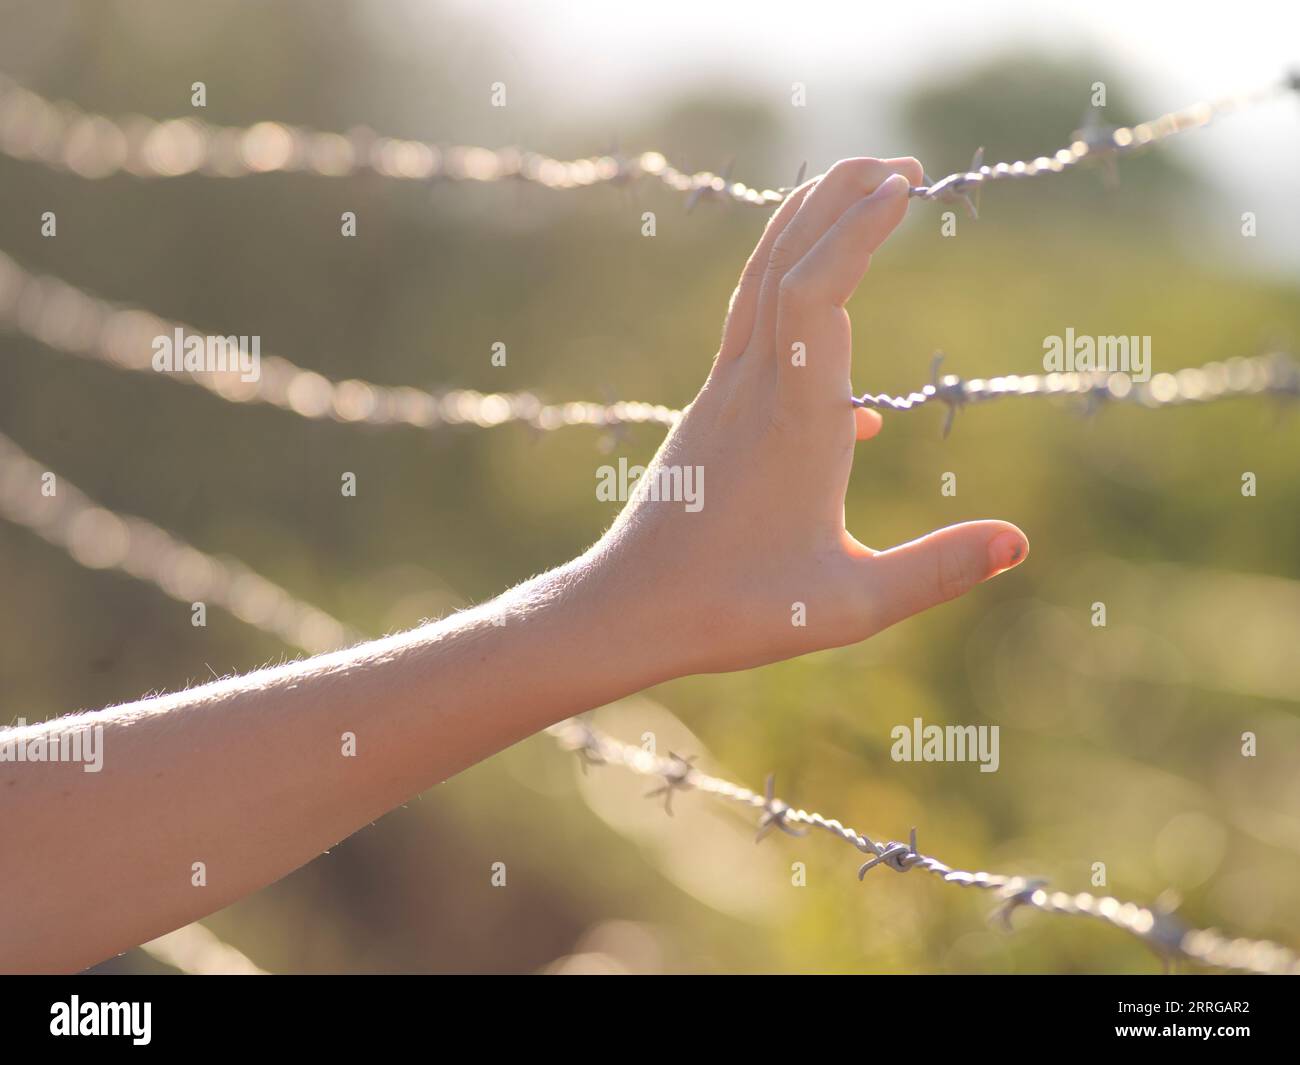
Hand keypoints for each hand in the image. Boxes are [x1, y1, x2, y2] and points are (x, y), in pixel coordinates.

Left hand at [590, 157, 1028, 675]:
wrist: (628, 610)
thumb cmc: (734, 612)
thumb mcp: (848, 606)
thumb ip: (935, 569)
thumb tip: (1019, 542)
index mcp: (792, 422)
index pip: (814, 293)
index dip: (856, 231)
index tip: (903, 185)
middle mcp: (751, 390)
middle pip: (783, 262)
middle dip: (838, 200)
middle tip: (899, 164)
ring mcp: (721, 395)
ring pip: (758, 284)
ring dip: (805, 228)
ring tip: (855, 192)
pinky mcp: (708, 411)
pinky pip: (750, 328)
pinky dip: (788, 293)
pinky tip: (831, 342)